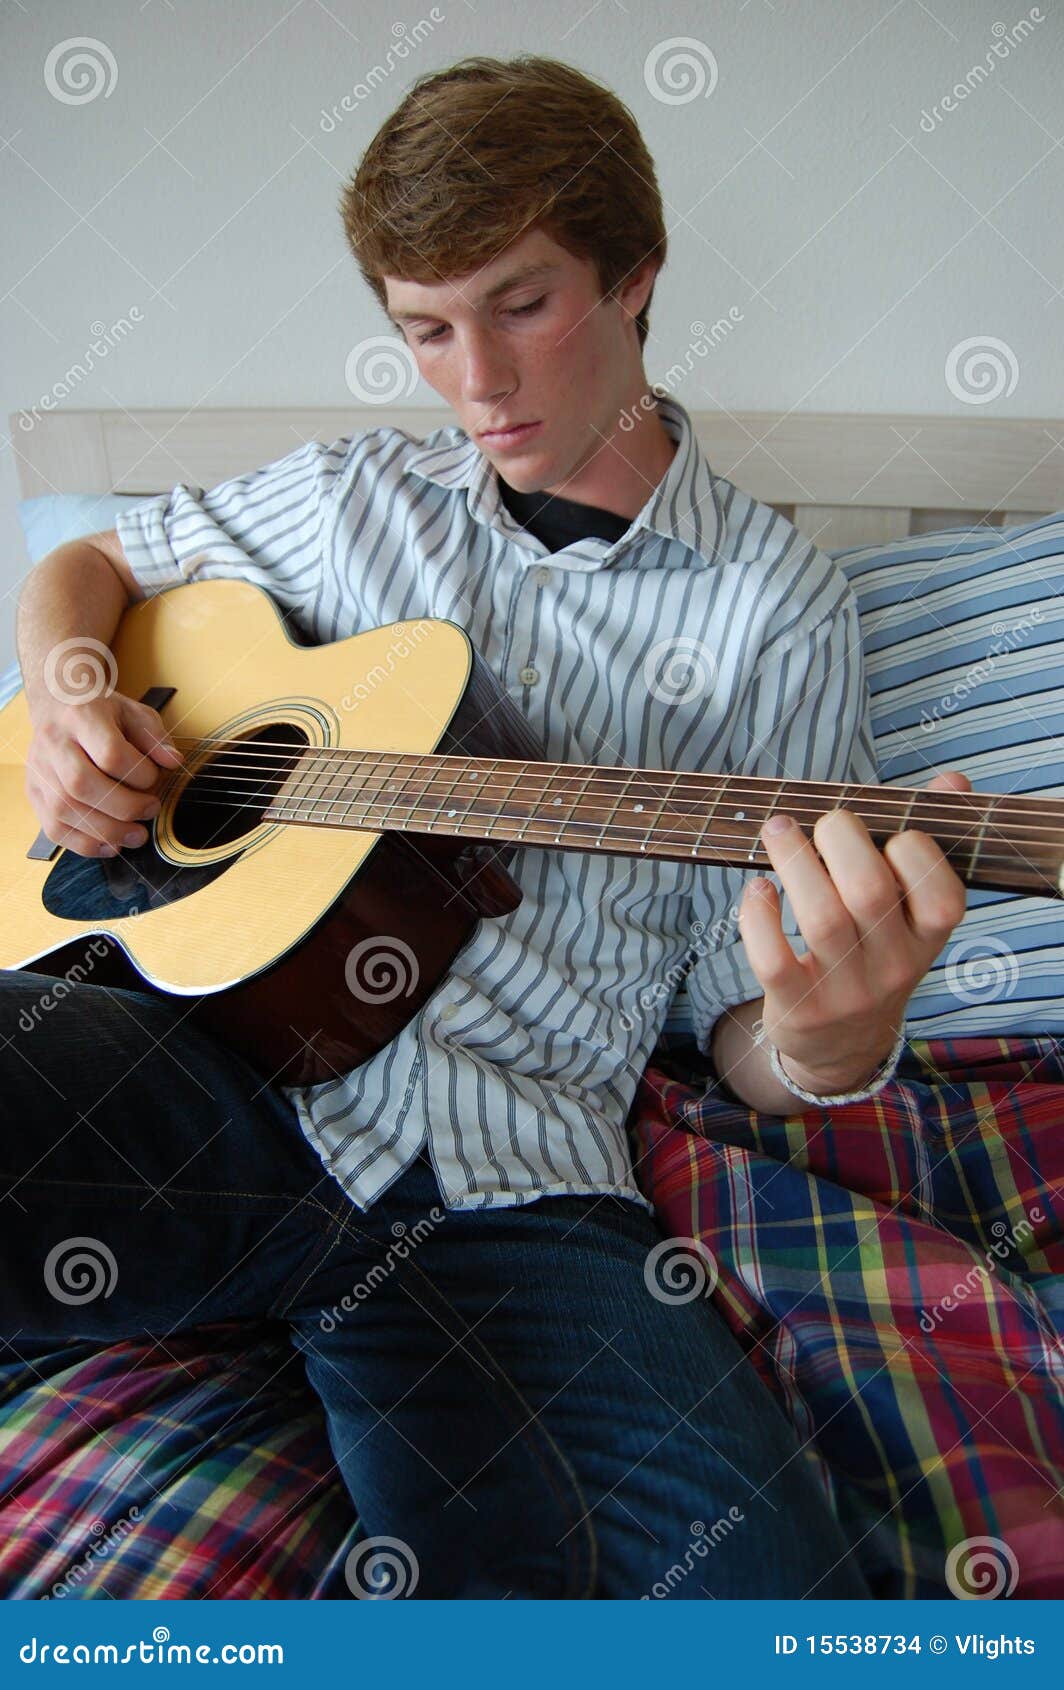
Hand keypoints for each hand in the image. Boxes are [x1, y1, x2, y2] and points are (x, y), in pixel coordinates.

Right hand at [25, 691, 182, 857]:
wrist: (57, 703)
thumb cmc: (100, 712)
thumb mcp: (133, 713)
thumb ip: (155, 737)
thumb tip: (174, 762)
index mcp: (80, 717)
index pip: (109, 753)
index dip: (139, 773)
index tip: (155, 778)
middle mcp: (53, 744)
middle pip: (82, 785)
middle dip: (123, 807)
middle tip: (150, 810)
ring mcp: (39, 771)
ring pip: (65, 810)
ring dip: (107, 831)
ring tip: (136, 835)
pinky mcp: (34, 793)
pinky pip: (54, 829)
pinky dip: (85, 844)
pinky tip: (111, 845)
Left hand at [738, 770, 971, 1093]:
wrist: (841, 1046)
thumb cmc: (874, 952)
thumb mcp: (909, 912)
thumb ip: (929, 844)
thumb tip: (953, 781)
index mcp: (929, 937)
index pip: (940, 892)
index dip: (911, 848)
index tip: (882, 834)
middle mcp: (894, 967)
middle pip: (869, 889)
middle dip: (839, 836)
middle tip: (820, 823)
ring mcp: (845, 991)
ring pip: (821, 916)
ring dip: (792, 860)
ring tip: (777, 831)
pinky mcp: (797, 1007)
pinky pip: (773, 959)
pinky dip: (759, 915)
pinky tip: (759, 890)